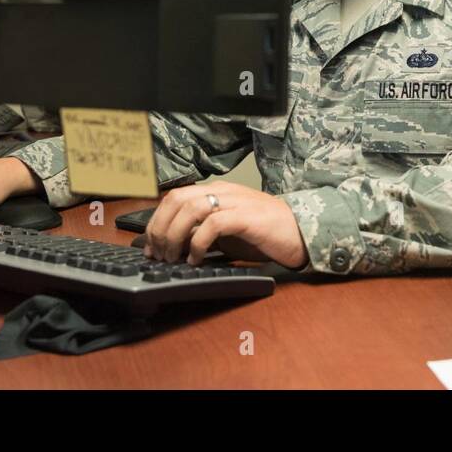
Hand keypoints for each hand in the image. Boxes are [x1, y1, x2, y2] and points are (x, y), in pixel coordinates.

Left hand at [143, 182, 308, 269]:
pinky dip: (198, 243)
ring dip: (175, 235)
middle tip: (159, 254)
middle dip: (161, 228)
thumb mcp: (227, 232)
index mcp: (217, 191)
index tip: (150, 246)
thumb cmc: (264, 234)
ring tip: (174, 258)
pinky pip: (213, 224)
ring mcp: (235, 202)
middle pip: (177, 200)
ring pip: (191, 208)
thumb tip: (172, 245)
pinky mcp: (247, 217)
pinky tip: (195, 259)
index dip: (156, 221)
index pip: (174, 197)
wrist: (301, 233)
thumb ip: (202, 232)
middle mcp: (223, 191)